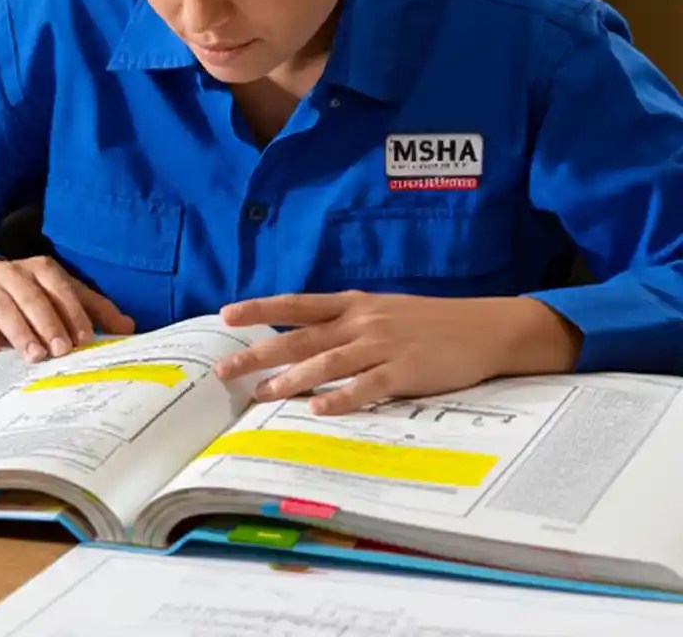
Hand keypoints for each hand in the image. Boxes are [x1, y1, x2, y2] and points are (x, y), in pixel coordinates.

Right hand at [0, 255, 135, 360]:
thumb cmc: (21, 289)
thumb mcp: (55, 292)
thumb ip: (90, 308)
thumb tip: (128, 327)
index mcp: (41, 269)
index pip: (61, 289)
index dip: (73, 313)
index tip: (84, 339)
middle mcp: (14, 273)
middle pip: (33, 297)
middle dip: (48, 323)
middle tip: (60, 350)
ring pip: (3, 307)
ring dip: (19, 331)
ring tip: (33, 355)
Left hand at [213, 291, 581, 414]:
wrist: (489, 328)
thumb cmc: (431, 323)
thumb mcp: (384, 311)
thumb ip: (345, 324)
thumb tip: (303, 342)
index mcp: (355, 305)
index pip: (298, 304)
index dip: (260, 309)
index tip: (225, 315)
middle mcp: (363, 322)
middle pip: (300, 338)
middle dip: (259, 354)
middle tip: (225, 371)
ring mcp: (384, 346)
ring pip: (327, 363)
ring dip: (291, 380)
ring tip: (262, 394)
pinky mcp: (407, 372)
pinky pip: (368, 386)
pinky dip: (341, 399)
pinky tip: (318, 410)